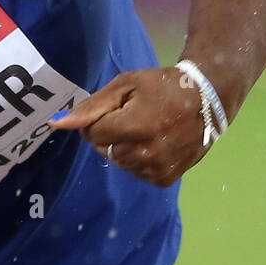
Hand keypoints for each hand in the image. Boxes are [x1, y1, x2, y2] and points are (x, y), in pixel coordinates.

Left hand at [48, 67, 210, 186]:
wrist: (207, 99)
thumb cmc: (162, 87)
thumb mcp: (125, 85)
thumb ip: (91, 107)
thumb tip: (58, 124)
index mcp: (135, 126)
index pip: (92, 134)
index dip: (99, 120)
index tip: (116, 109)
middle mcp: (146, 152)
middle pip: (103, 150)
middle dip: (110, 135)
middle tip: (134, 118)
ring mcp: (157, 168)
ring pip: (118, 162)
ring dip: (123, 148)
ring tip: (146, 130)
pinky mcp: (164, 179)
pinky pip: (135, 172)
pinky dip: (138, 160)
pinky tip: (154, 144)